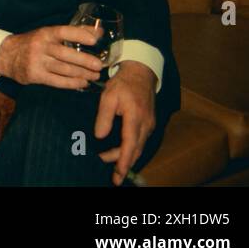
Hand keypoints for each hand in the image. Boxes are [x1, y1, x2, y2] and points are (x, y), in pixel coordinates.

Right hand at [0, 25, 104, 89]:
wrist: (7, 55)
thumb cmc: (34, 43)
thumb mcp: (49, 33)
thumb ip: (74, 31)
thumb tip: (99, 31)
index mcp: (45, 33)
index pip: (63, 32)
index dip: (79, 35)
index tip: (94, 40)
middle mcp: (41, 46)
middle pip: (65, 54)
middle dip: (84, 61)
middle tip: (99, 65)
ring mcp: (37, 62)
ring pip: (63, 69)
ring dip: (82, 74)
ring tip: (95, 76)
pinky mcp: (35, 75)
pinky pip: (57, 81)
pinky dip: (72, 83)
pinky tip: (82, 83)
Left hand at [96, 60, 156, 185]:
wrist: (141, 72)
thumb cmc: (123, 83)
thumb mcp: (108, 96)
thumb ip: (104, 117)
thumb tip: (99, 136)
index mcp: (135, 118)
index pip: (129, 145)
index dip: (123, 162)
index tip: (118, 175)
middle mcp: (145, 124)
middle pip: (135, 150)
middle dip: (124, 164)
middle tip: (112, 176)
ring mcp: (149, 124)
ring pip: (139, 147)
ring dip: (127, 157)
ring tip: (114, 166)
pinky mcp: (148, 123)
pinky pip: (140, 141)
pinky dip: (131, 149)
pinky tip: (122, 152)